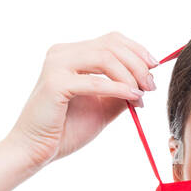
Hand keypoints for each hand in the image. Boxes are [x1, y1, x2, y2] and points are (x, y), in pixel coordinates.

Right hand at [6, 30, 158, 170]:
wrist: (36, 150)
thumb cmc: (66, 129)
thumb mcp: (103, 107)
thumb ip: (122, 91)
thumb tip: (147, 81)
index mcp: (71, 54)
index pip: (111, 40)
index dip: (137, 50)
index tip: (154, 68)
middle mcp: (61, 53)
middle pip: (111, 45)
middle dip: (138, 64)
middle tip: (151, 86)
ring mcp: (56, 65)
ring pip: (105, 57)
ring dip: (130, 75)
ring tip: (142, 94)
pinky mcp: (54, 83)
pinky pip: (95, 81)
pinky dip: (118, 88)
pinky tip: (133, 97)